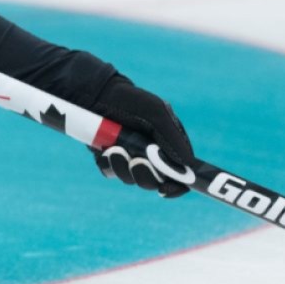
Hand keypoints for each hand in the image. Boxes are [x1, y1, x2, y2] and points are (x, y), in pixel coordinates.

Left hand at [90, 75, 195, 197]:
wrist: (97, 94)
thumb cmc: (131, 100)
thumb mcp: (156, 113)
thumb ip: (172, 137)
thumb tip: (187, 163)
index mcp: (169, 146)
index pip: (180, 175)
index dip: (177, 187)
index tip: (165, 190)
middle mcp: (151, 155)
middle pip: (154, 182)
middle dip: (146, 176)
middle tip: (137, 162)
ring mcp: (129, 157)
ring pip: (130, 178)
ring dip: (124, 168)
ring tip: (115, 149)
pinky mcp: (108, 158)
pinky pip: (109, 171)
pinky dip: (108, 164)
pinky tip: (104, 149)